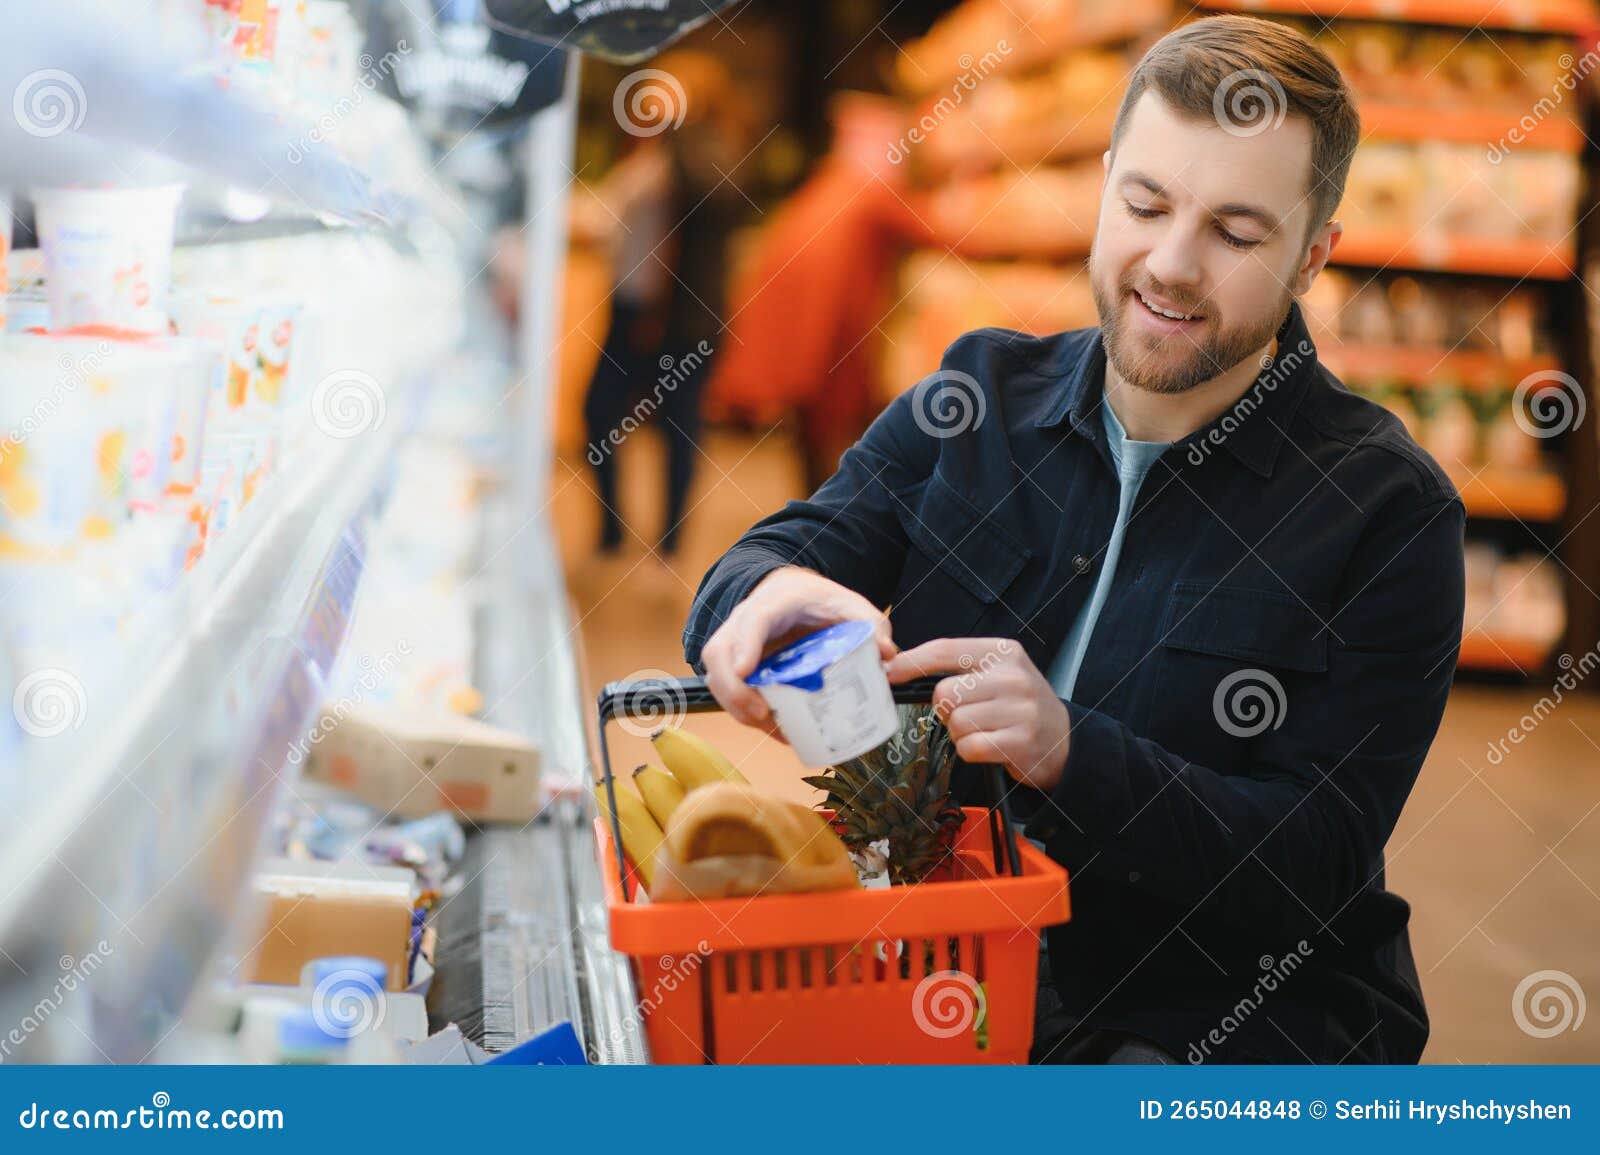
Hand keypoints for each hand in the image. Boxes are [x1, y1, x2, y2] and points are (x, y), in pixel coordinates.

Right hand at [700, 566, 896, 728]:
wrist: (793, 594)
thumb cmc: (818, 601)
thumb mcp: (849, 605)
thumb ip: (870, 624)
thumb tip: (886, 655)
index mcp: (775, 602)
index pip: (752, 620)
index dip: (745, 645)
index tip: (744, 672)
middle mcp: (744, 620)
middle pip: (719, 652)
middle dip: (733, 689)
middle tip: (762, 715)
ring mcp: (734, 642)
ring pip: (717, 675)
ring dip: (737, 706)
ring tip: (773, 729)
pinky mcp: (733, 663)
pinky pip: (725, 689)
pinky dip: (743, 712)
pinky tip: (773, 728)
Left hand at [885, 637, 1070, 790]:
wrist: (1064, 741)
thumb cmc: (1019, 706)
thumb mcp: (998, 673)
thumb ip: (958, 668)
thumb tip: (899, 669)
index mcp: (1003, 652)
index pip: (945, 650)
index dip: (911, 662)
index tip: (888, 672)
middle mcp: (1012, 676)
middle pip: (944, 693)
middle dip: (947, 711)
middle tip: (970, 715)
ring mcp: (1019, 709)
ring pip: (955, 723)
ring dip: (961, 734)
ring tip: (986, 731)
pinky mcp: (1020, 741)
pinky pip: (969, 747)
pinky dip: (972, 751)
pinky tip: (993, 747)